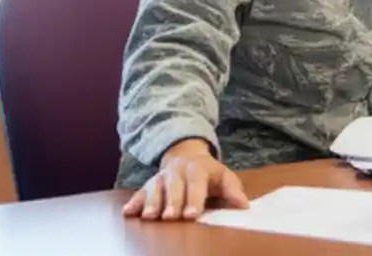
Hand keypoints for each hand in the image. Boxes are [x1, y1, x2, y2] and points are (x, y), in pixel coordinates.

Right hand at [121, 139, 248, 220]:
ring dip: (151, 203)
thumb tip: (244, 205)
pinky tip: (128, 213)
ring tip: (149, 217)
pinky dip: (134, 202)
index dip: (194, 199)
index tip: (193, 214)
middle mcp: (177, 171)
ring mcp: (161, 177)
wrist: (186, 155)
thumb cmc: (209, 173)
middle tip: (170, 217)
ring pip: (154, 189)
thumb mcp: (224, 177)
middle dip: (172, 202)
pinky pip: (139, 192)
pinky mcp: (149, 184)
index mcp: (198, 169)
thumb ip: (233, 190)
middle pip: (173, 187)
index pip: (196, 184)